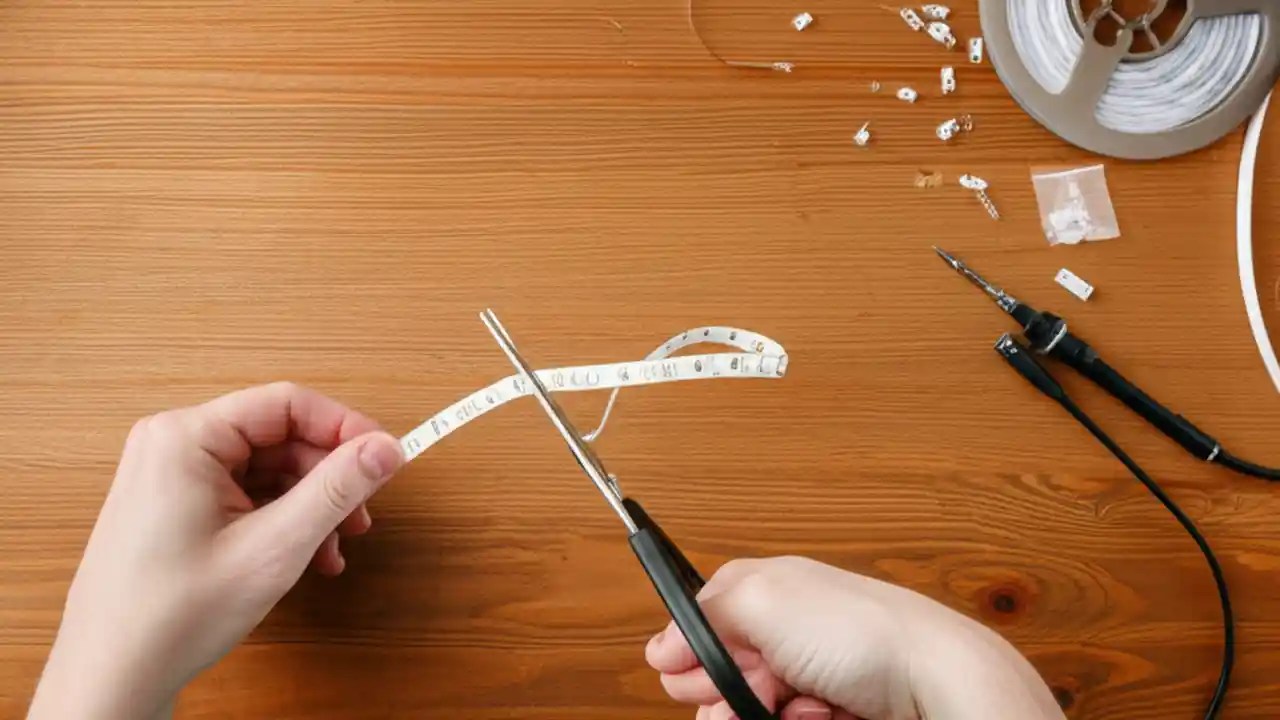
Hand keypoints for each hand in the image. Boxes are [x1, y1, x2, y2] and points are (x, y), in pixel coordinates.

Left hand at [27, 382, 405, 719]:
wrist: (113, 674)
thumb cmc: (170, 616)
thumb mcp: (273, 548)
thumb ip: (336, 490)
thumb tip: (385, 449)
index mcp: (185, 438)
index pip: (287, 404)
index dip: (345, 428)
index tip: (387, 457)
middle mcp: (174, 444)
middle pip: (280, 437)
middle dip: (329, 477)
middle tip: (362, 515)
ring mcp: (172, 474)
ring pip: (269, 468)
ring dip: (311, 504)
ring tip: (334, 548)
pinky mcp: (177, 503)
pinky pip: (247, 492)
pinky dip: (283, 519)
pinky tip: (306, 555)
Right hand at [645, 556, 1065, 719]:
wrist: (934, 682)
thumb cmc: (862, 632)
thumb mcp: (763, 600)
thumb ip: (703, 613)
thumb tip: (663, 643)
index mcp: (765, 589)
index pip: (700, 620)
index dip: (689, 651)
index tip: (686, 673)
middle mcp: (783, 628)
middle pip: (719, 672)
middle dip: (723, 692)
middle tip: (747, 695)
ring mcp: (808, 670)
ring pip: (749, 707)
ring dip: (757, 714)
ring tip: (794, 709)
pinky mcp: (829, 707)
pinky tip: (817, 718)